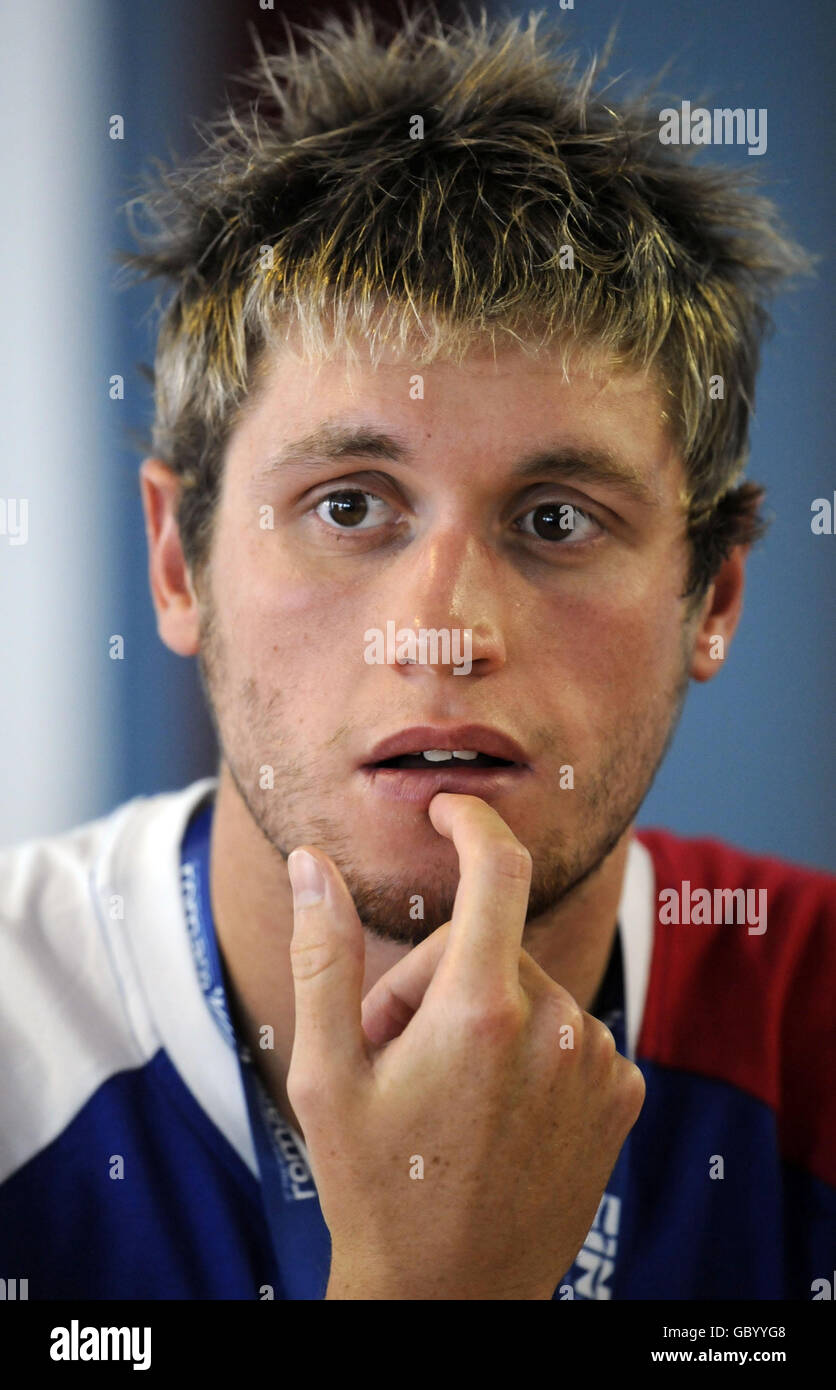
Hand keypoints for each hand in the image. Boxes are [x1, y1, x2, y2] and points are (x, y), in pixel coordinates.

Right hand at [286, 792, 644, 1299]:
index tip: (449, 809)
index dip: (472, 822)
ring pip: (529, 988)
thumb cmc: (375, 1186)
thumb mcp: (325, 1073)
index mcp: (481, 1009)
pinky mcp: (623, 1094)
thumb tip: (314, 863)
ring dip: (484, 1016)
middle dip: (437, 978)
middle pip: (489, 945)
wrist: (453, 1298)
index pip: (495, 869)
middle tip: (394, 1053)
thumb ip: (323, 954)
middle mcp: (557, 1025)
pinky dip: (532, 1047)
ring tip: (444, 1093)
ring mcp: (599, 1062)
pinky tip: (497, 1110)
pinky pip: (570, 1030)